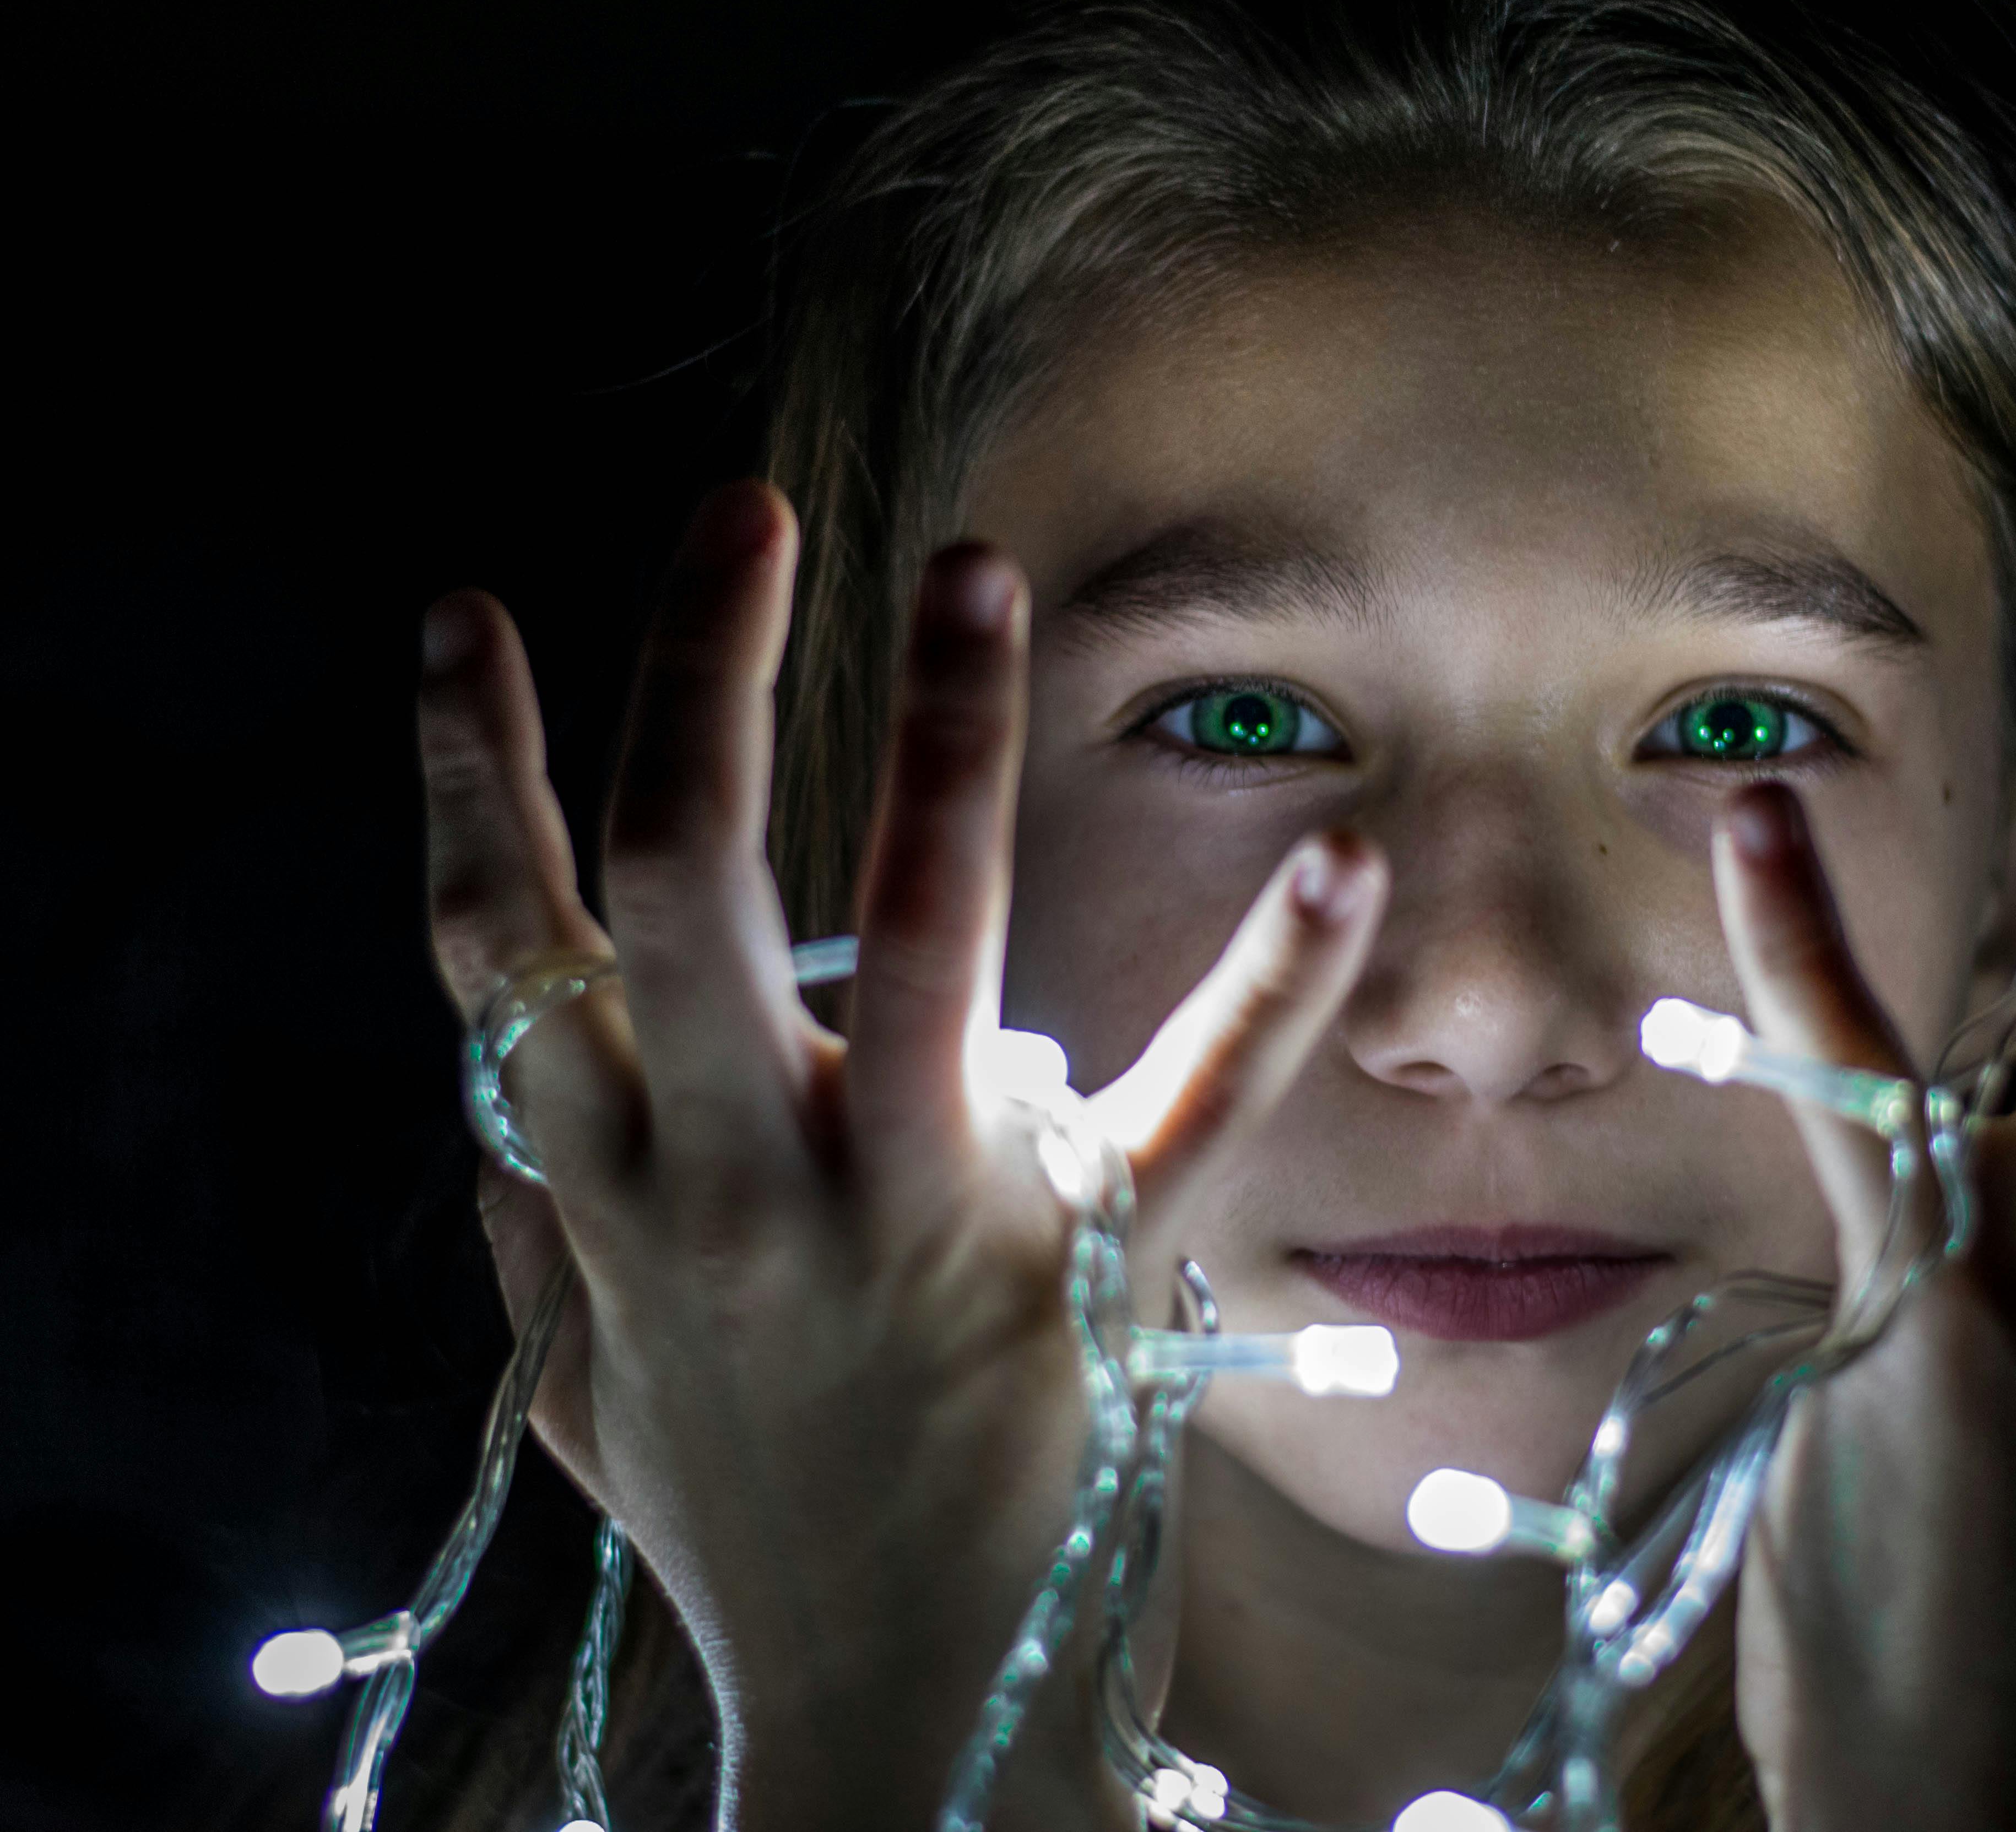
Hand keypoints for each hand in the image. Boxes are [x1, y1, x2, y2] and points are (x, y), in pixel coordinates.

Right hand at [416, 482, 1387, 1830]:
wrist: (892, 1723)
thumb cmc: (748, 1532)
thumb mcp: (592, 1392)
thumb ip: (541, 1240)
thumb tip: (495, 1103)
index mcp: (618, 1200)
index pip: (503, 947)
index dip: (468, 772)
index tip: (462, 615)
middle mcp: (744, 1187)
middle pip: (681, 887)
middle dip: (695, 682)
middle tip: (742, 513)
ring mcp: (921, 1226)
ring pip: (923, 946)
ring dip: (949, 742)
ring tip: (976, 571)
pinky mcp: (1086, 1277)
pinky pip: (1195, 1108)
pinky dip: (1277, 979)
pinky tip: (1344, 858)